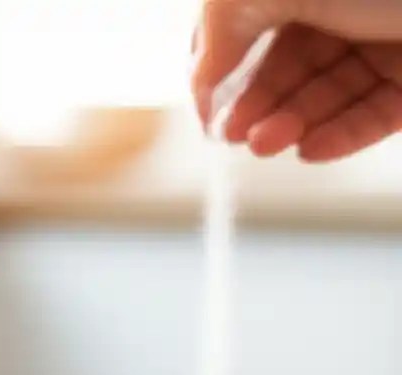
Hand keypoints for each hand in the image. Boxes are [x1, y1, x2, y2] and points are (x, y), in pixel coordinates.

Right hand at [191, 0, 401, 160]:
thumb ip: (221, 27)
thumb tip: (202, 80)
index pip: (250, 29)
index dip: (224, 73)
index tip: (208, 112)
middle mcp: (342, 6)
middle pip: (289, 69)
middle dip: (258, 108)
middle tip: (234, 136)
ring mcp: (383, 40)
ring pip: (331, 96)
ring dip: (293, 126)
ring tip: (266, 145)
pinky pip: (379, 111)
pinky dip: (344, 136)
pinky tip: (313, 149)